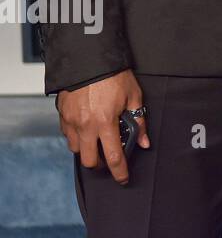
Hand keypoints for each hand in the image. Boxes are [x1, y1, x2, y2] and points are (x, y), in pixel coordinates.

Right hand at [56, 69, 149, 185]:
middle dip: (100, 164)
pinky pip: (67, 134)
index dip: (119, 172)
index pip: (113, 157)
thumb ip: (139, 121)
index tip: (123, 179)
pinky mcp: (61, 114)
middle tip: (109, 158)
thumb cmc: (113, 75)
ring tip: (98, 141)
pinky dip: (77, 136)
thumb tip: (144, 141)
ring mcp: (70, 121)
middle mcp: (85, 126)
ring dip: (87, 150)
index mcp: (105, 122)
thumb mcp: (134, 95)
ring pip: (75, 149)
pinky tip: (87, 128)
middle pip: (89, 160)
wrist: (88, 58)